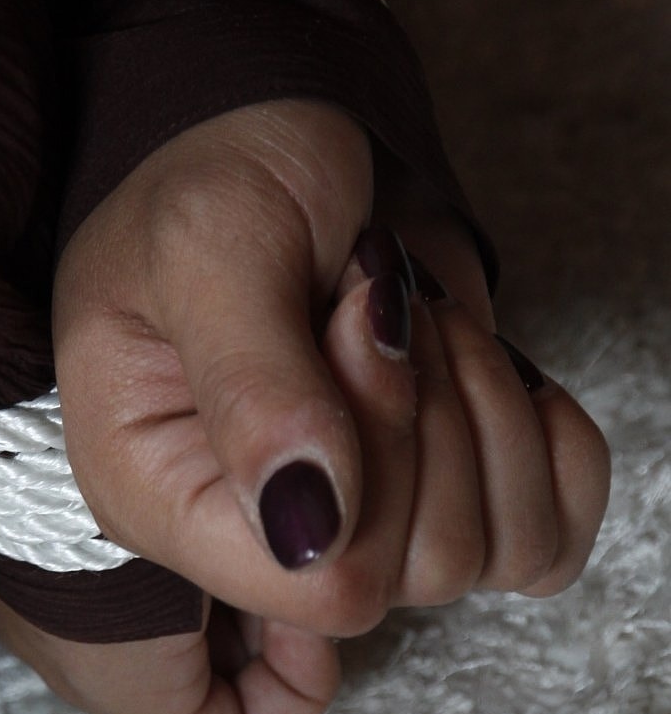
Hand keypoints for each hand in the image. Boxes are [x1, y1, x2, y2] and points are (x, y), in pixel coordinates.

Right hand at [0, 100, 609, 713]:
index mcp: (160, 492)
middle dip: (428, 414)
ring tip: (417, 317)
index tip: (353, 329)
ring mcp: (351, 517)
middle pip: (413, 569)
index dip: (373, 463)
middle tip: (380, 303)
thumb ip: (253, 390)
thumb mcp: (211, 251)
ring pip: (486, 554)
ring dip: (483, 408)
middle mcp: (252, 529)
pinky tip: (493, 370)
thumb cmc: (219, 171)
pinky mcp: (432, 491)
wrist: (284, 129)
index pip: (316, 584)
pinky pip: (543, 541)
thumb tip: (308, 535)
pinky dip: (553, 450)